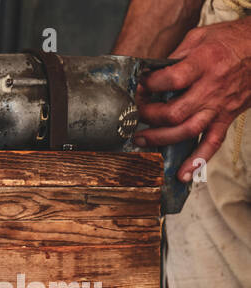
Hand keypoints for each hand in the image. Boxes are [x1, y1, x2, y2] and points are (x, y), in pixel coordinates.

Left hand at [133, 17, 250, 181]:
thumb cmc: (229, 40)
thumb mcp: (200, 37)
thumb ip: (175, 56)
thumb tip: (150, 73)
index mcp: (203, 64)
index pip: (171, 81)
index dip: (150, 85)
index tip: (140, 86)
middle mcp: (211, 88)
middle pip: (175, 112)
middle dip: (149, 116)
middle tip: (134, 115)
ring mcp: (219, 106)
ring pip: (187, 131)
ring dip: (161, 139)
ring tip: (141, 140)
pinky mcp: (226, 118)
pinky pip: (212, 143)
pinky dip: (197, 162)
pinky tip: (182, 175)